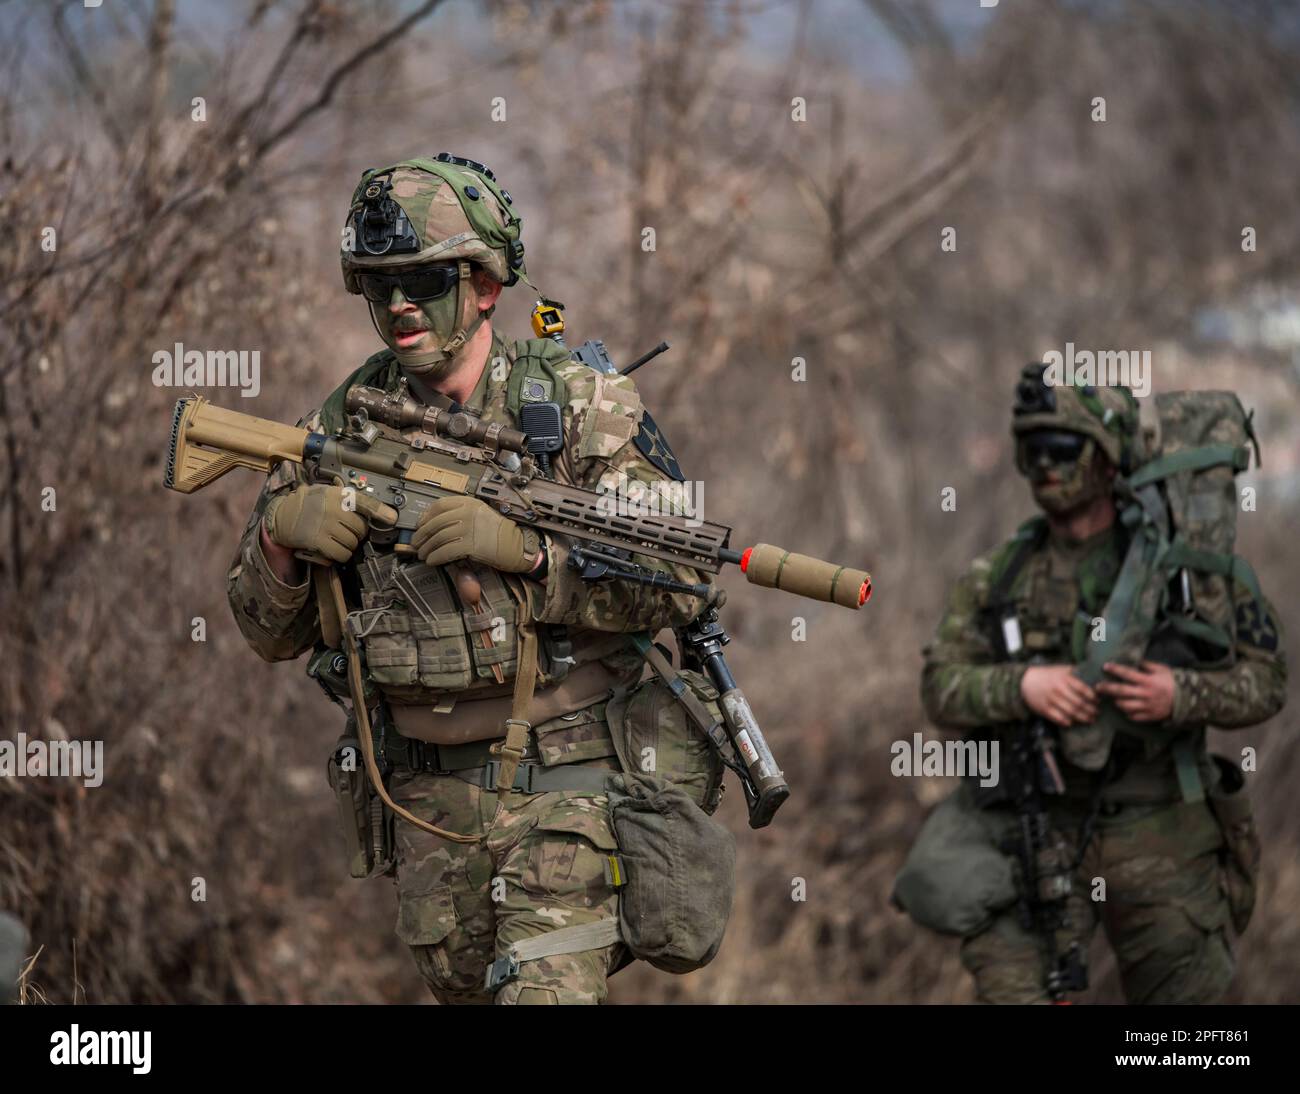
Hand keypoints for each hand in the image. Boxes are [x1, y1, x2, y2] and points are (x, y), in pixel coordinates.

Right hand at [264, 483, 393, 563]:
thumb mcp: (326, 492)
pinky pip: (341, 554)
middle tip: (346, 531)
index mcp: (336, 494)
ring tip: (337, 539)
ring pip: (353, 542)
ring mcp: (325, 525)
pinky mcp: (318, 541)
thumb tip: (378, 509)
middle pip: (361, 527)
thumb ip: (347, 498)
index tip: (392, 518)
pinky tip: (334, 549)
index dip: (380, 511)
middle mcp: (333, 508)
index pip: (364, 502)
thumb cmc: (308, 504)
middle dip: (358, 533)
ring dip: (349, 545)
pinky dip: (341, 555)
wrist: (281, 515)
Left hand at [411, 495, 539, 571]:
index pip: (440, 505)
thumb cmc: (498, 533)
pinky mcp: (471, 545)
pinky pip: (446, 551)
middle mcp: (468, 513)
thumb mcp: (480, 515)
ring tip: (422, 555)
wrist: (517, 546)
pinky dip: (436, 557)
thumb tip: (434, 525)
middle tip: (416, 543)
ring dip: (427, 548)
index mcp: (469, 503)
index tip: (419, 525)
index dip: (426, 516)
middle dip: (422, 534)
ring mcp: (469, 528)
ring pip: (439, 538)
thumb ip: (461, 515)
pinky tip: (431, 561)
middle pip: (436, 522)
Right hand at [1020, 664, 1098, 726]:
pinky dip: (1067, 722)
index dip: (1092, 697)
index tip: (1097, 701)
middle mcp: (1058, 689)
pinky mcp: (1044, 709)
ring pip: (1071, 712)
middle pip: (1079, 703)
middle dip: (1090, 710)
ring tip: (1089, 719)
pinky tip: (1072, 722)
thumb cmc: (1046, 675)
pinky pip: (1058, 718)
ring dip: (1083, 718)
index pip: (1083, 689)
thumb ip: (1075, 673)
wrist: (1025, 680)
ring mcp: (1051, 700)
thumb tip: (1092, 678)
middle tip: (1096, 713)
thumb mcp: (1060, 669)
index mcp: (1063, 678)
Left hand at [1095, 660, 1174, 722]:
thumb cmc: (1173, 682)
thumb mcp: (1162, 670)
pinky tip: (1124, 709)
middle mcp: (1145, 694)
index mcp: (1148, 681)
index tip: (1105, 666)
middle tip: (1097, 687)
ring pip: (1125, 705)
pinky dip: (1127, 713)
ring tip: (1112, 699)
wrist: (1189, 700)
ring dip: (1116, 702)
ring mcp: (1147, 706)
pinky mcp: (1150, 716)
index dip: (1115, 669)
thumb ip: (1148, 665)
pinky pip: (1134, 716)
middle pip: (1121, 691)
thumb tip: (1135, 661)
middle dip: (1107, 688)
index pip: (1127, 674)